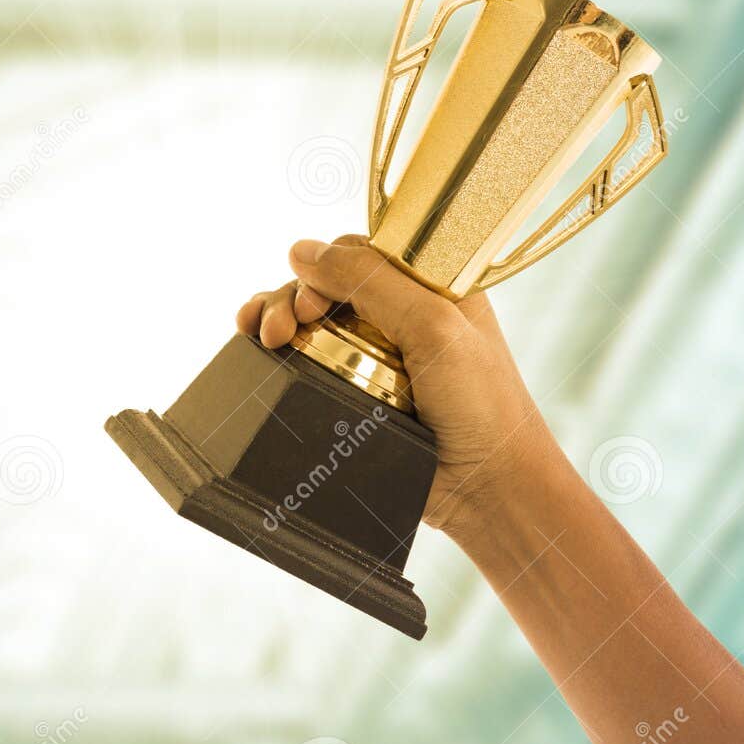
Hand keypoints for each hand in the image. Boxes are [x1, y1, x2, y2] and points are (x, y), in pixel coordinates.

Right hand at [235, 235, 562, 535]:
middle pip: (328, 285)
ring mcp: (375, 357)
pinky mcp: (356, 395)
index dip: (325, 268)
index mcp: (432, 287)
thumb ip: (372, 281)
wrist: (487, 491)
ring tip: (261, 339)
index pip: (362, 253)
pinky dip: (278, 353)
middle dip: (292, 296)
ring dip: (276, 319)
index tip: (309, 302)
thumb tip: (301, 252)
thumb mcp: (434, 326)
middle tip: (277, 328)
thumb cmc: (482, 407)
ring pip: (310, 321)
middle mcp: (402, 316)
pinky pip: (308, 364)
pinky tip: (256, 350)